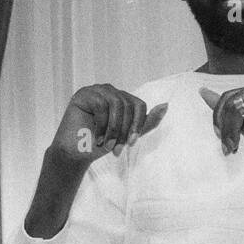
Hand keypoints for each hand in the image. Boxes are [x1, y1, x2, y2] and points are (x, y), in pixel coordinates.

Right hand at [52, 84, 166, 165]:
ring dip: (113, 128)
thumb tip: (166, 105)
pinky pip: (101, 104)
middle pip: (128, 105)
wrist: (77, 153)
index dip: (137, 125)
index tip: (130, 144)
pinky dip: (101, 124)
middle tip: (115, 148)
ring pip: (116, 104)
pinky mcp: (84, 94)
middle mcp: (111, 92)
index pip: (140, 105)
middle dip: (124, 130)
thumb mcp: (128, 135)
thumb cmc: (101, 145)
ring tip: (105, 143)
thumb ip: (147, 122)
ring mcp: (97, 91)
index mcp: (123, 100)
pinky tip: (96, 136)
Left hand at [199, 81, 243, 180]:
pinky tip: (238, 142)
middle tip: (225, 145)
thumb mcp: (242, 123)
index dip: (219, 117)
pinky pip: (239, 109)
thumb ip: (225, 108)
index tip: (222, 138)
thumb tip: (202, 91)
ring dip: (227, 129)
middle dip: (221, 123)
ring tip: (231, 146)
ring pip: (231, 105)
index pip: (228, 97)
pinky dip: (234, 128)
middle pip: (227, 99)